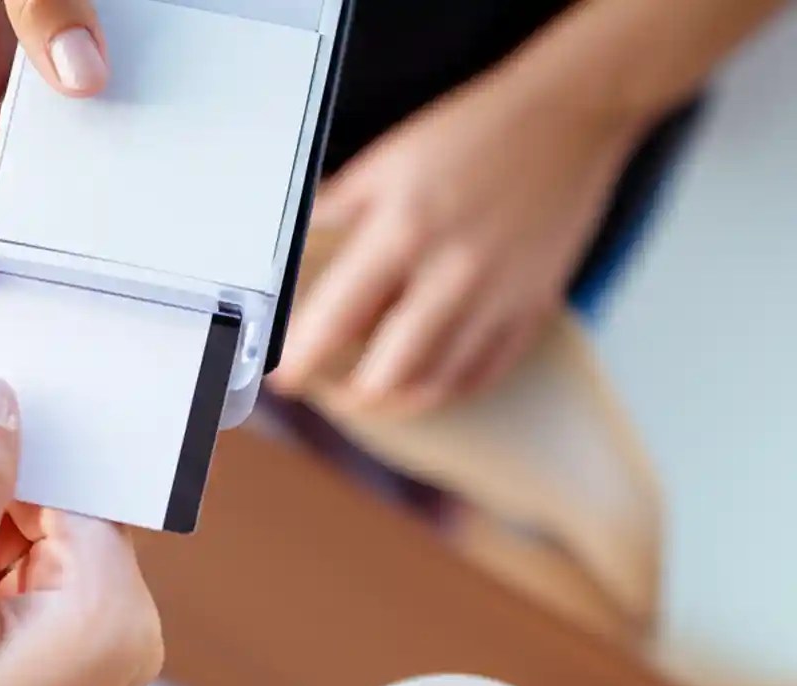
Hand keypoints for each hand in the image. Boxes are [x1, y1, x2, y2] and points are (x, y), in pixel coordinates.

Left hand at [272, 71, 641, 413]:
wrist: (567, 118)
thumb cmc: (471, 133)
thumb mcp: (385, 162)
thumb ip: (334, 212)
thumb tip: (290, 249)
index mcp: (403, 232)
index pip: (338, 318)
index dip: (304, 358)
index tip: (284, 377)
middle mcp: (451, 275)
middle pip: (388, 373)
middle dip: (347, 394)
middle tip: (325, 387)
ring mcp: (498, 298)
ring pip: (437, 386)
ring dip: (394, 400)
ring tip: (366, 392)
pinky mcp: (533, 308)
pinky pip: (484, 374)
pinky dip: (448, 389)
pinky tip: (424, 383)